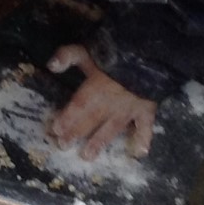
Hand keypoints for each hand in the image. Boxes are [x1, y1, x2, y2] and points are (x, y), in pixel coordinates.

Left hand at [47, 44, 156, 158]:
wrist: (152, 53)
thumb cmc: (118, 52)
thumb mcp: (90, 48)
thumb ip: (69, 55)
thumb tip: (51, 66)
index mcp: (96, 87)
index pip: (78, 105)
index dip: (66, 118)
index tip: (55, 130)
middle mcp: (110, 102)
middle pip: (91, 119)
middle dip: (76, 132)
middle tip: (63, 146)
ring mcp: (129, 109)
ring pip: (112, 128)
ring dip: (99, 142)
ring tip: (88, 156)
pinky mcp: (147, 110)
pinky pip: (145, 127)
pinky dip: (143, 139)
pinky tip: (139, 153)